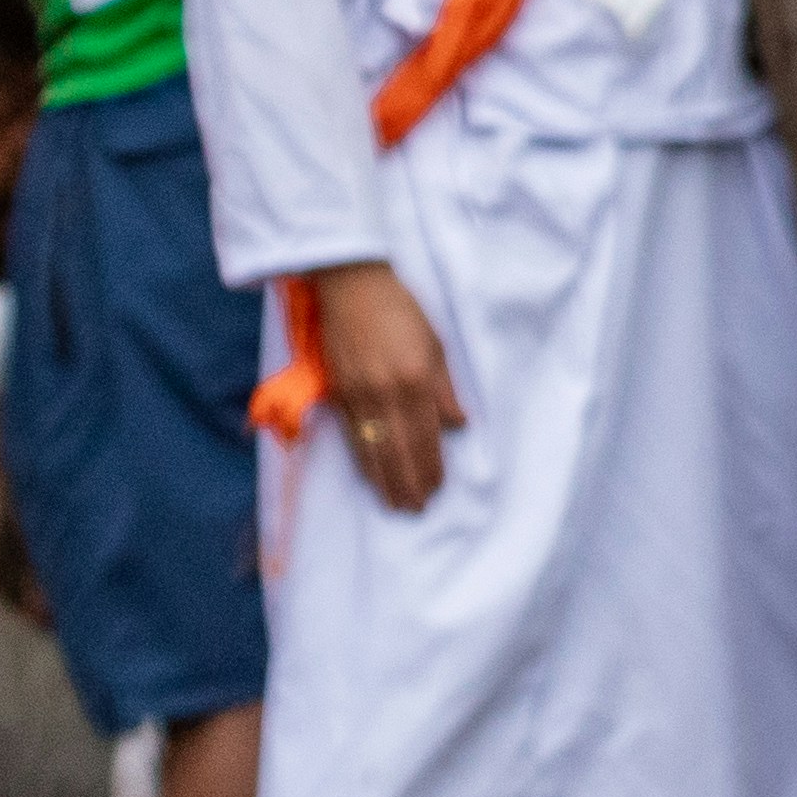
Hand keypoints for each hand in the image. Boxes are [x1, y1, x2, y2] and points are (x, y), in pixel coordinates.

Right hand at [307, 257, 457, 514]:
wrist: (350, 286)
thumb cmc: (401, 310)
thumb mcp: (435, 344)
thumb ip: (444, 389)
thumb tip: (457, 425)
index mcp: (416, 381)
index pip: (426, 437)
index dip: (431, 466)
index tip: (436, 489)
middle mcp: (387, 394)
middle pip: (399, 451)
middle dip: (408, 484)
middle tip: (416, 510)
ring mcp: (359, 396)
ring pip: (373, 450)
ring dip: (385, 482)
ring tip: (395, 504)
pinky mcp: (338, 394)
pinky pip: (352, 438)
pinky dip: (363, 462)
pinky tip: (370, 477)